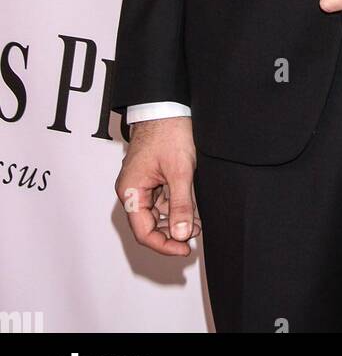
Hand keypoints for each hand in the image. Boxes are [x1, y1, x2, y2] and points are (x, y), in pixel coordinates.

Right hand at [115, 116, 199, 256]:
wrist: (167, 105)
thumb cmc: (169, 133)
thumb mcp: (180, 171)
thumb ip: (181, 205)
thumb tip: (183, 235)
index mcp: (130, 191)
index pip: (143, 232)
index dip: (164, 245)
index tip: (185, 249)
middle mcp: (132, 190)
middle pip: (148, 224)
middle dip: (171, 232)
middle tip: (195, 235)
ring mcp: (142, 183)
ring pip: (157, 212)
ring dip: (176, 219)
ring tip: (198, 222)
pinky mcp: (152, 176)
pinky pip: (161, 199)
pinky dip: (176, 205)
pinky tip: (192, 207)